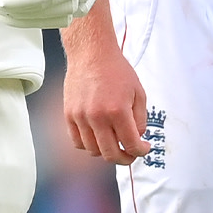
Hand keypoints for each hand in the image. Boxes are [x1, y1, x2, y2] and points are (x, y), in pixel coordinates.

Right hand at [63, 31, 150, 164]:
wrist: (91, 54)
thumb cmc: (116, 70)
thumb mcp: (138, 93)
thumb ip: (140, 119)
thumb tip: (136, 137)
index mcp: (118, 111)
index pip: (132, 145)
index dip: (141, 151)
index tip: (144, 148)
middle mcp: (98, 117)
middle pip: (111, 154)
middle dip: (125, 158)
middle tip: (130, 153)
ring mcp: (81, 117)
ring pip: (93, 151)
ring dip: (106, 152)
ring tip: (113, 143)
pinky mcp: (69, 114)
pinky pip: (77, 141)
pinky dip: (88, 145)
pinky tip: (97, 137)